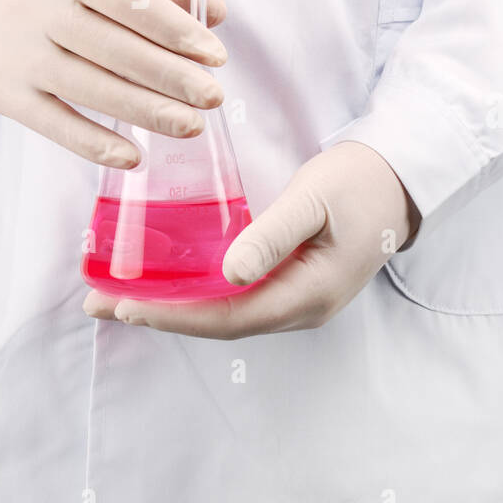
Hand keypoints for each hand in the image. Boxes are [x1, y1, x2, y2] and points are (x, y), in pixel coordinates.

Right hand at [0, 0, 228, 167]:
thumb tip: (218, 12)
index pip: (129, 2)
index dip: (176, 30)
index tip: (215, 56)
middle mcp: (39, 11)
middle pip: (115, 49)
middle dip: (171, 76)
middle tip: (214, 96)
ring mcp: (19, 54)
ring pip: (90, 88)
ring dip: (146, 111)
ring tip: (190, 125)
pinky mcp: (4, 93)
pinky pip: (53, 123)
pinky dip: (94, 143)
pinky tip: (134, 156)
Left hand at [81, 141, 422, 337]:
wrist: (401, 179)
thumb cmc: (360, 182)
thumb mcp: (314, 199)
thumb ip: (271, 235)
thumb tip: (228, 274)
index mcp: (308, 293)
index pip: (227, 318)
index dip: (172, 316)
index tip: (123, 305)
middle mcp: (302, 308)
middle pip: (220, 324)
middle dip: (160, 316)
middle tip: (101, 303)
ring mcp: (299, 300)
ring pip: (226, 314)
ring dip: (174, 308)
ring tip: (122, 296)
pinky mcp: (294, 284)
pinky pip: (238, 299)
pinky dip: (198, 294)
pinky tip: (170, 283)